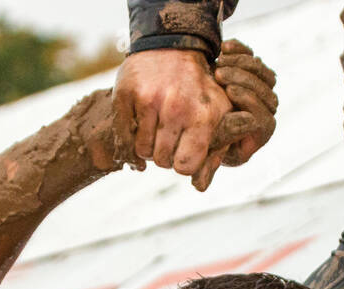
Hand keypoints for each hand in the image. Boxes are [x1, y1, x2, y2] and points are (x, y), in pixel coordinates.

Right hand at [114, 48, 231, 176]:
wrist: (173, 46)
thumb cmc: (199, 88)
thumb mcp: (219, 114)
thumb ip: (217, 151)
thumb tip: (201, 186)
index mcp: (203, 117)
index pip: (185, 166)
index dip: (182, 163)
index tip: (182, 152)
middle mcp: (177, 108)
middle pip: (162, 160)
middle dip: (165, 154)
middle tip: (169, 137)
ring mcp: (150, 99)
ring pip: (142, 151)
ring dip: (148, 146)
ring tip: (157, 128)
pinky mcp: (127, 94)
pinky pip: (124, 136)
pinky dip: (130, 138)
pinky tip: (140, 125)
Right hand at [191, 39, 277, 190]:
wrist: (194, 105)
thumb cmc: (201, 136)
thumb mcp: (203, 148)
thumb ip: (204, 163)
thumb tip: (199, 186)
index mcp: (259, 132)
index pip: (265, 120)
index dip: (250, 105)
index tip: (229, 94)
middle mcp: (265, 110)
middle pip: (268, 94)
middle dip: (245, 82)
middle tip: (221, 74)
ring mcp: (261, 87)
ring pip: (263, 73)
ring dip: (242, 65)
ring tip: (218, 63)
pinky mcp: (252, 68)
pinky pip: (252, 55)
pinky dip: (240, 50)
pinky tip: (223, 48)